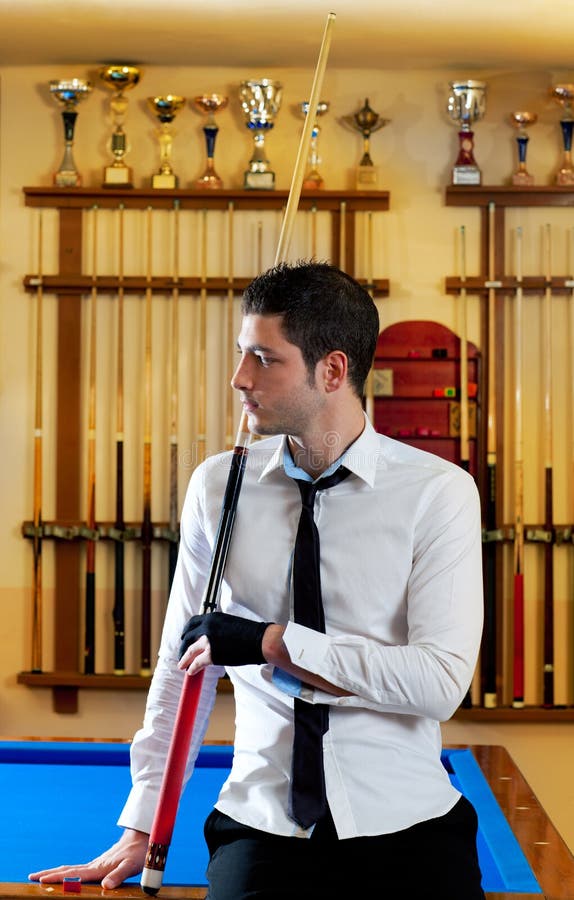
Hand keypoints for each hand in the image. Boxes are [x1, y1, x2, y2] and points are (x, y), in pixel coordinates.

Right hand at [28, 828, 148, 889]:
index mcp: (98, 868)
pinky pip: (78, 870)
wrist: (142, 839)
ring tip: (42, 876)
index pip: (73, 874)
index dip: (57, 878)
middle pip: (67, 870)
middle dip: (49, 874)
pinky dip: (67, 873)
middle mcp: (94, 866)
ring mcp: (96, 865)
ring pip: (71, 869)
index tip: (41, 879)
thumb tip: (106, 886)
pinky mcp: (100, 865)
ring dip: (56, 872)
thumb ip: (118, 876)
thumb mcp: (131, 867)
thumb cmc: (137, 854)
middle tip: (32, 877)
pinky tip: (65, 876)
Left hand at [178, 611, 270, 667]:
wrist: (260, 640)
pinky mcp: (211, 654)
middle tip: (182, 653)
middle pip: (188, 637)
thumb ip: (218, 627)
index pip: (193, 622)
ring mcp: (208, 640)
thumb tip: (212, 637)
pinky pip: (197, 662)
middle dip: (183, 646)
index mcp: (212, 617)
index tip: (184, 636)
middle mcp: (207, 626)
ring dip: (184, 659)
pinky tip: (190, 671)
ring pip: (190, 651)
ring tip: (181, 665)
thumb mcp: (230, 623)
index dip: (187, 631)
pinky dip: (192, 667)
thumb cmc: (250, 632)